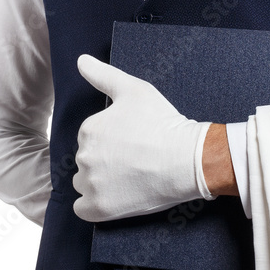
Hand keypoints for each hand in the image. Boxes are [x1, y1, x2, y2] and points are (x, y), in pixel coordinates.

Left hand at [72, 54, 210, 221]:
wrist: (188, 158)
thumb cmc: (163, 122)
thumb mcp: (134, 89)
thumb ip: (103, 75)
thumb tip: (81, 60)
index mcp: (89, 129)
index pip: (90, 138)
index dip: (111, 141)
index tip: (131, 142)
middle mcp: (83, 156)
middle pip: (86, 161)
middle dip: (103, 161)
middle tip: (133, 160)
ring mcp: (91, 184)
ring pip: (84, 184)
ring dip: (98, 182)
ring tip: (127, 179)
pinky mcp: (100, 209)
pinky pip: (83, 210)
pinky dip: (94, 205)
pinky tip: (112, 198)